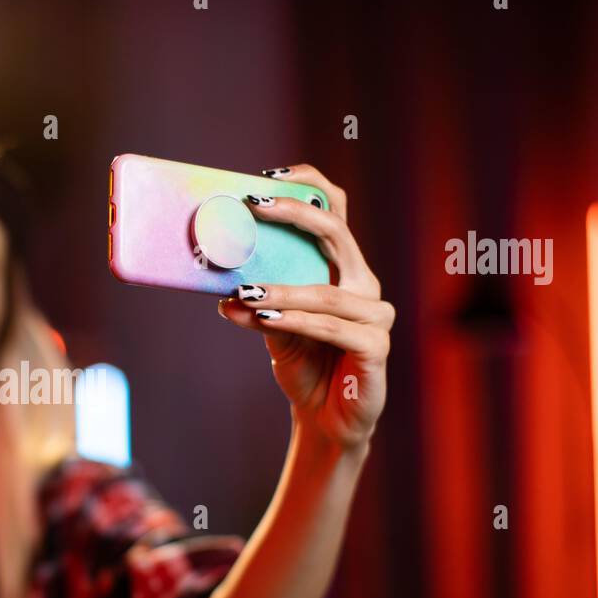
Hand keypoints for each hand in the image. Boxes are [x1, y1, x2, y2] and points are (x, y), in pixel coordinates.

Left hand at [217, 164, 392, 449]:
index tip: (265, 178)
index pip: (334, 212)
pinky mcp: (376, 348)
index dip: (307, 186)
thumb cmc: (306, 366)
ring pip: (326, 292)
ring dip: (282, 289)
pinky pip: (332, 329)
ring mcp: (375, 316)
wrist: (326, 420)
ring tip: (244, 289)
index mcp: (344, 270)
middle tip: (252, 206)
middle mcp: (364, 284)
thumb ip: (255, 304)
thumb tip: (222, 291)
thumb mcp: (272, 329)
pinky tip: (267, 319)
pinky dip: (296, 322)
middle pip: (336, 233)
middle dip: (293, 214)